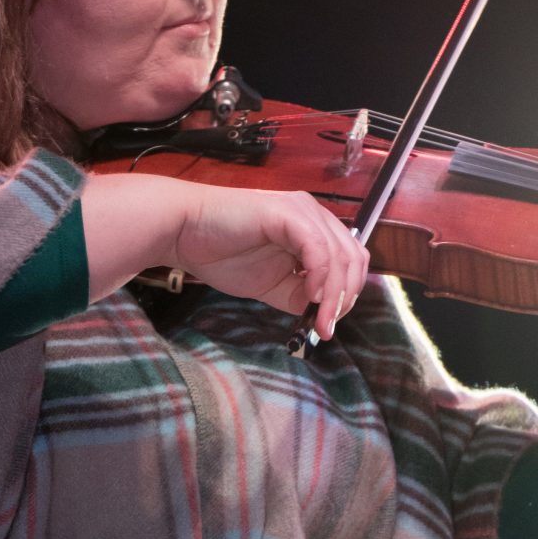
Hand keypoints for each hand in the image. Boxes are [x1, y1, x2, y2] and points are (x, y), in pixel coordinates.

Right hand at [173, 184, 371, 335]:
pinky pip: (319, 249)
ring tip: (319, 320)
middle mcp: (313, 215)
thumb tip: (322, 312)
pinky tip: (310, 297)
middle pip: (354, 258)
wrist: (183, 232)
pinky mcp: (288, 213)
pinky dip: (321, 277)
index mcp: (312, 229)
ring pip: (341, 255)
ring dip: (335, 295)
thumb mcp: (271, 286)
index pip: (350, 260)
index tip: (327, 325)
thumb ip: (299, 296)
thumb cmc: (221, 253)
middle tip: (325, 327)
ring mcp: (302, 211)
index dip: (347, 294)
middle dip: (345, 298)